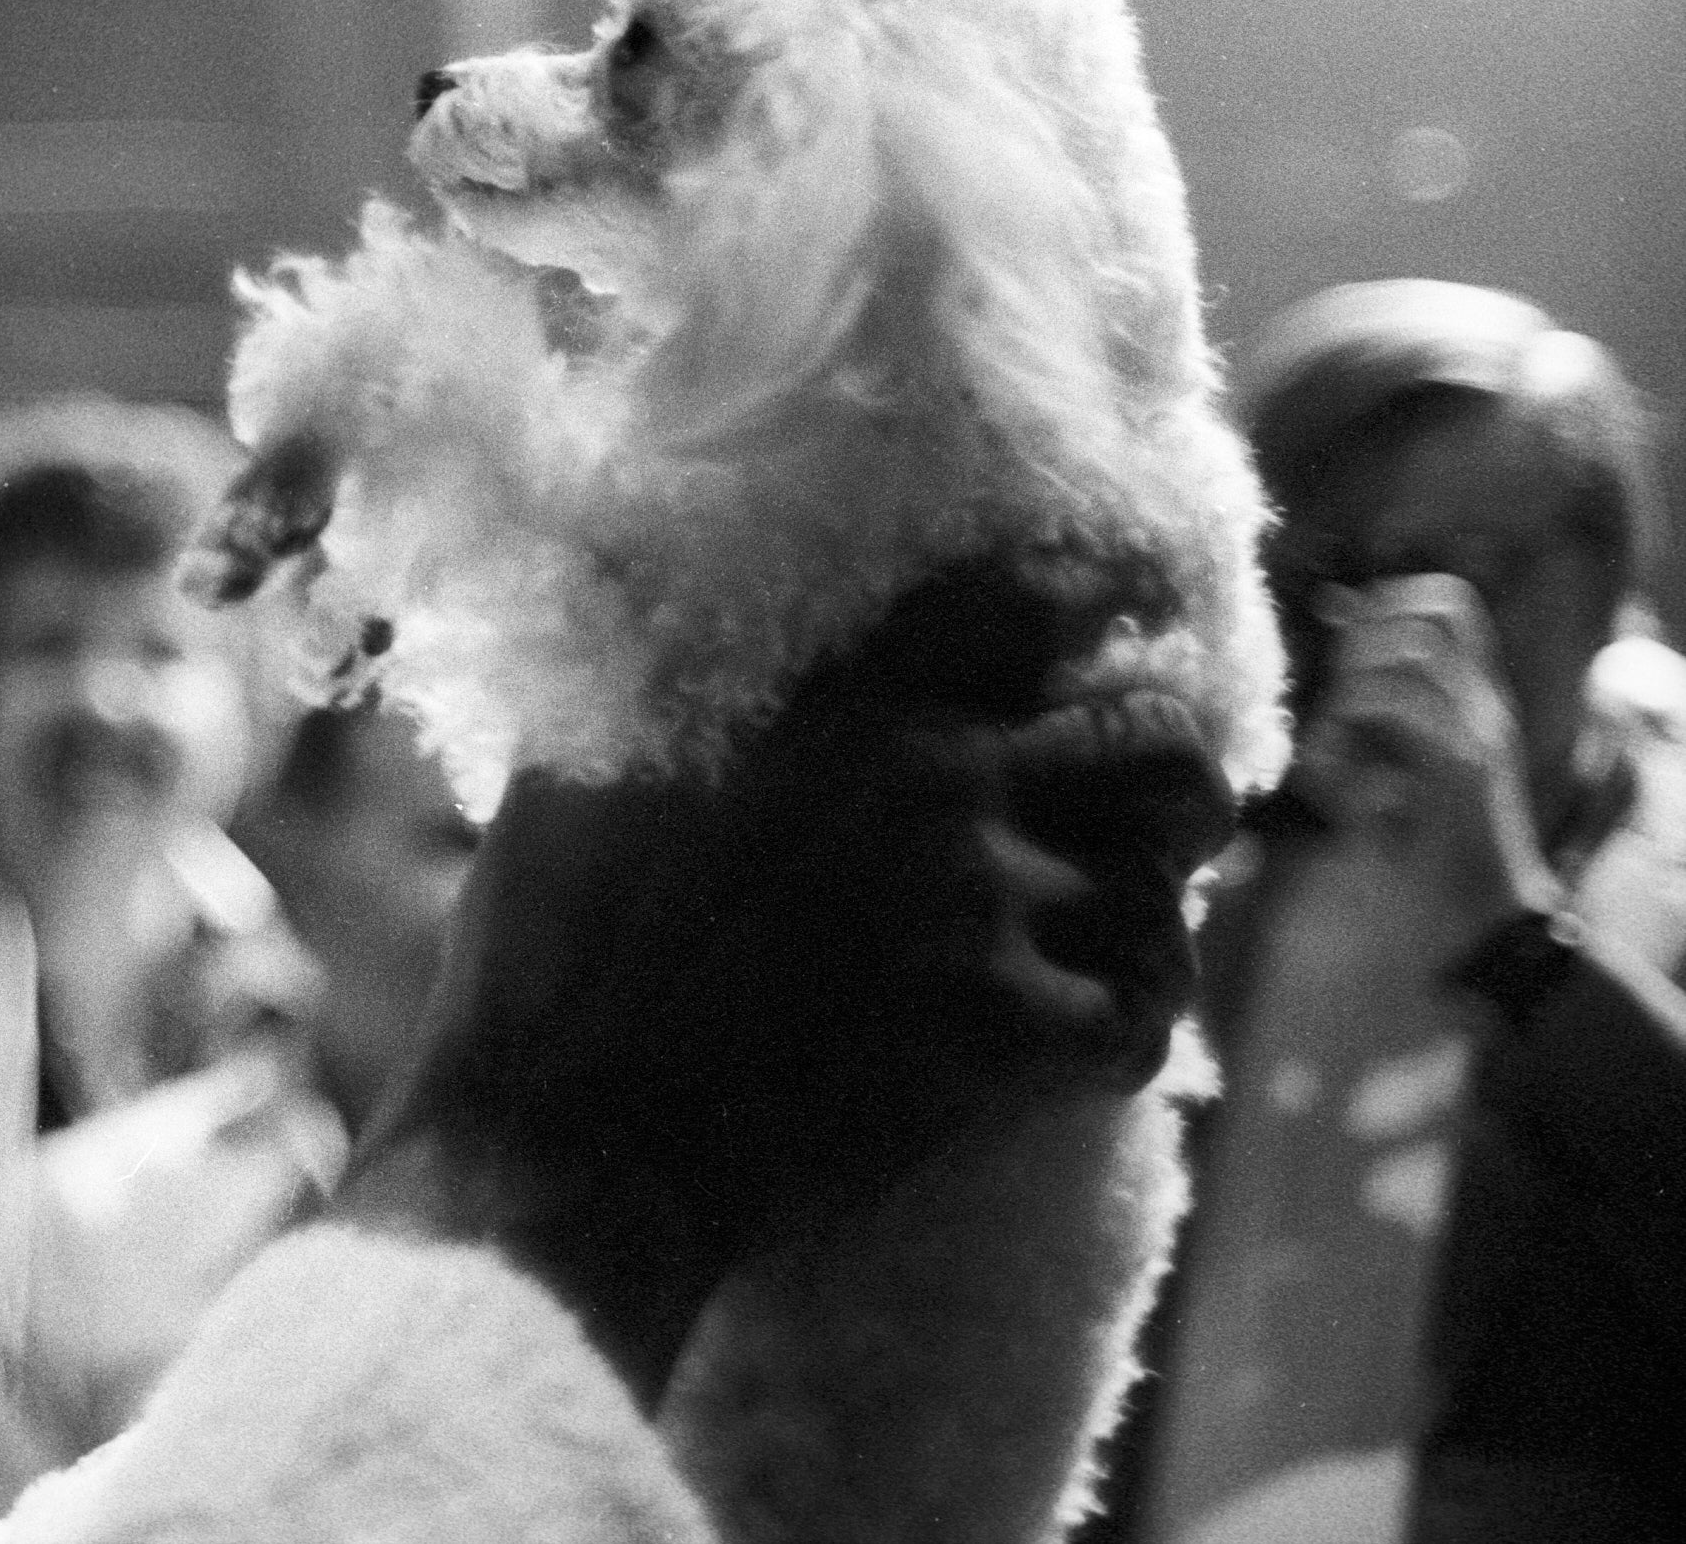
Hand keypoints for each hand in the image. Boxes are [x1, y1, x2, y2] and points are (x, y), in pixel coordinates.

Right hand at [338, 559, 1235, 1397]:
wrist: (563, 1138)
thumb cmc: (547, 951)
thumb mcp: (574, 760)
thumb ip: (640, 663)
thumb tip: (626, 578)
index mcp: (844, 699)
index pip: (1027, 605)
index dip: (1081, 612)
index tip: (1092, 638)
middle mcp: (937, 781)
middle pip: (1157, 744)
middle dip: (1171, 781)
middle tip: (1144, 820)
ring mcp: (977, 910)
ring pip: (1159, 898)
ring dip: (1141, 925)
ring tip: (1106, 949)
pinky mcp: (999, 1039)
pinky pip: (1137, 1025)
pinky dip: (1119, 1037)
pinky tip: (1076, 1050)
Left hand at [1290, 573, 1561, 964]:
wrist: (1468, 923)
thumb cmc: (1416, 839)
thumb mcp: (1384, 750)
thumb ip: (1365, 686)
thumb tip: (1333, 603)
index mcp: (1474, 697)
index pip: (1451, 603)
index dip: (1388, 603)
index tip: (1341, 646)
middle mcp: (1486, 708)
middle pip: (1428, 621)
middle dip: (1362, 642)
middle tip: (1334, 701)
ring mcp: (1481, 737)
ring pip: (1414, 657)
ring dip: (1354, 685)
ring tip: (1333, 738)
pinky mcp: (1464, 774)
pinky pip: (1400, 711)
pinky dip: (1349, 724)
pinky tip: (1332, 775)